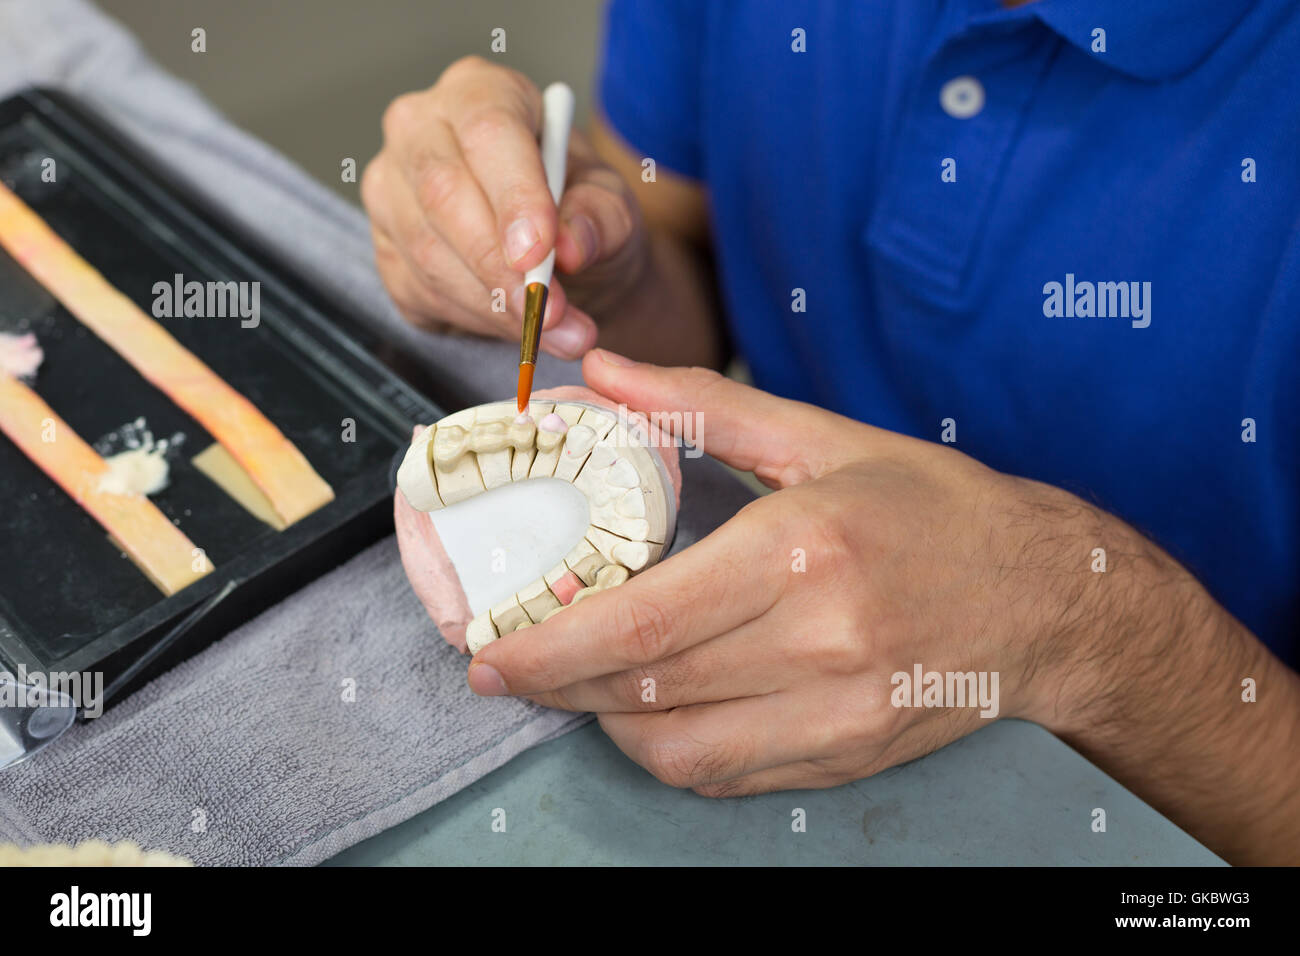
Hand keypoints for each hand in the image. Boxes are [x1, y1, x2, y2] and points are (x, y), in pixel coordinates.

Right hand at [362, 57, 648, 358]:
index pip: (488, 132)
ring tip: (549, 330)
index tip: (541, 252)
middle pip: (443, 193)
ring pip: (427, 253)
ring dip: (492, 306)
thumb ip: (600, 219)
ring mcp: (391, 189)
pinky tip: (512, 325)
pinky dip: (473, 321)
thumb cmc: (579, 211)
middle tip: (546, 311)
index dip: (514, 195)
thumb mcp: (611, 206)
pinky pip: (420, 292)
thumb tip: (569, 246)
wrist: (557, 257)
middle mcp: (420, 129)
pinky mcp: (384, 248)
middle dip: (498, 265)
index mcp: (481, 93)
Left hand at [465, 350, 1170, 795]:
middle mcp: (819, 643)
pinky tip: (652, 710)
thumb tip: (606, 376)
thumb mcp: (822, 438)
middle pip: (644, 691)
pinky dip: (669, 749)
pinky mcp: (847, 753)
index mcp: (801, 552)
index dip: (550, 647)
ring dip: (605, 723)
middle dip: (554, 685)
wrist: (1046, 597)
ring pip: (677, 748)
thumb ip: (701, 407)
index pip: (640, 625)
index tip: (492, 650)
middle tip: (507, 667)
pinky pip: (727, 773)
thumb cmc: (935, 510)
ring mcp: (837, 711)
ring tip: (578, 684)